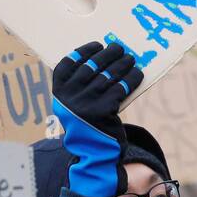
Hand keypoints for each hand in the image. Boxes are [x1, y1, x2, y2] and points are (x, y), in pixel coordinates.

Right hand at [52, 41, 143, 196]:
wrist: (95, 152)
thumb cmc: (89, 124)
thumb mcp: (76, 105)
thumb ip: (82, 86)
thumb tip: (105, 57)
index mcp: (59, 94)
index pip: (67, 64)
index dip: (82, 51)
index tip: (97, 44)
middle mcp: (69, 98)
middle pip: (90, 66)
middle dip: (107, 54)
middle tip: (119, 48)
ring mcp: (85, 104)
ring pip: (107, 76)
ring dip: (122, 64)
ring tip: (130, 58)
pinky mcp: (103, 111)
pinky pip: (120, 88)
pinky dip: (131, 79)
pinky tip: (137, 74)